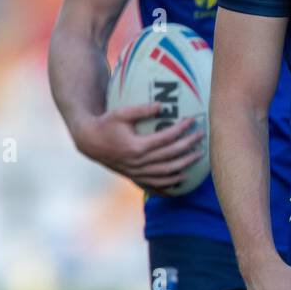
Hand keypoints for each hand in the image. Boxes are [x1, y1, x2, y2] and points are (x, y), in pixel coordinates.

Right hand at [74, 103, 202, 194]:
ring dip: (184, 164)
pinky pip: (155, 184)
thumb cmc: (106, 124)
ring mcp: (136, 172)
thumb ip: (142, 109)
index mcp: (136, 147)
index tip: (192, 120)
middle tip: (201, 136)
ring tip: (198, 156)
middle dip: (188, 145)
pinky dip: (170, 183)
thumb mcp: (121, 113)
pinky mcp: (134, 177)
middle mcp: (138, 162)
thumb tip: (162, 105)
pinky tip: (182, 178)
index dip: (181, 129)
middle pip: (170, 155)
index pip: (166, 138)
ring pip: (166, 172)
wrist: (89, 142)